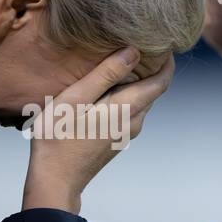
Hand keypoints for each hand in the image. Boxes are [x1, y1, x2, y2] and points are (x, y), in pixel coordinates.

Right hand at [22, 49, 173, 213]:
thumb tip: (134, 52)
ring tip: (119, 63)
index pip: (162, 81)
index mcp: (127, 109)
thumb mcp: (75, 98)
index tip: (161, 42)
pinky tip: (106, 90)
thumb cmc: (58, 137)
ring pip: (141, 101)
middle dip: (151, 68)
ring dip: (137, 83)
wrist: (54, 180)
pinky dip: (126, 96)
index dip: (166, 61)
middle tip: (137, 45)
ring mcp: (126, 133)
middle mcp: (133, 122)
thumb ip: (105, 74)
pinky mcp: (116, 140)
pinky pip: (130, 112)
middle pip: (153, 90)